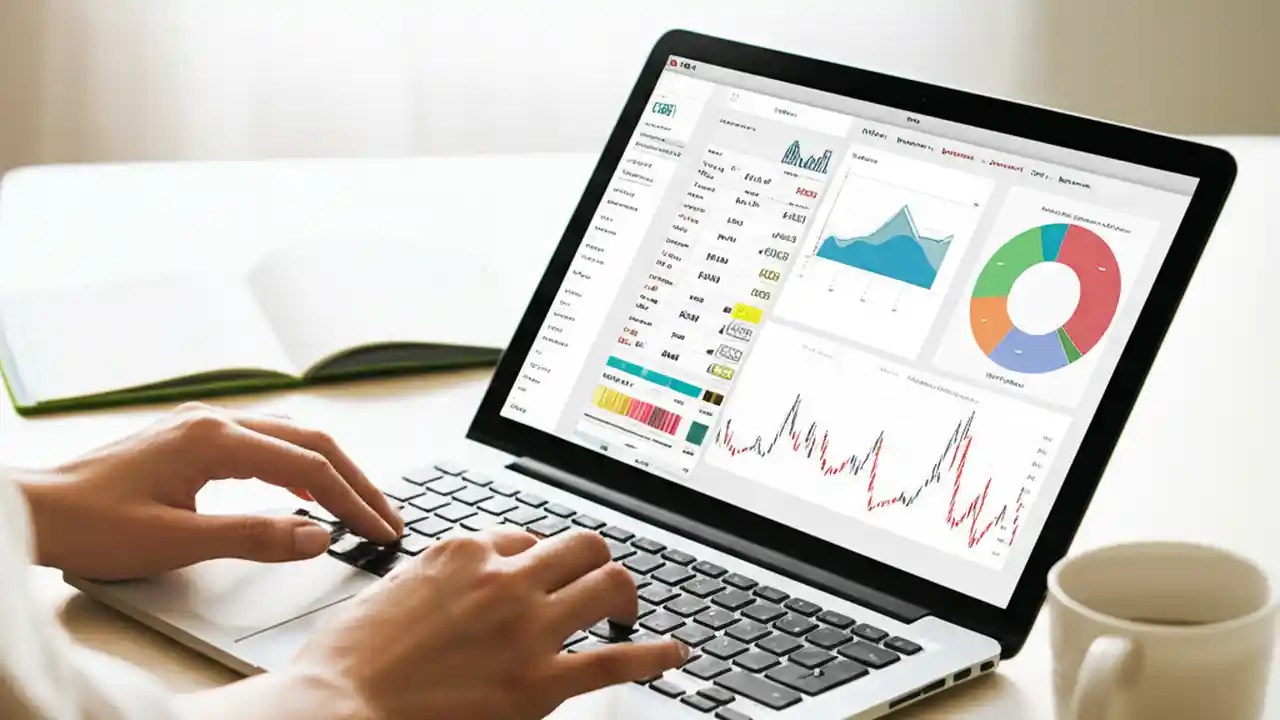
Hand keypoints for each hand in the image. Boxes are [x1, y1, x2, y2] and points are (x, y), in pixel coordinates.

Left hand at [18, 402, 402, 579]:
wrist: (35, 510)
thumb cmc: (92, 527)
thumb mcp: (176, 541)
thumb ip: (254, 536)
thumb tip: (318, 536)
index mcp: (216, 440)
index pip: (308, 467)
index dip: (351, 501)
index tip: (380, 531)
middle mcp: (215, 421)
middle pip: (311, 442)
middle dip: (355, 480)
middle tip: (388, 517)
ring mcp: (203, 425)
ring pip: (290, 437)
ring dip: (331, 469)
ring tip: (358, 503)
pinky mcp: (193, 438)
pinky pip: (265, 442)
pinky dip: (298, 463)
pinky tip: (303, 488)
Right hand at [293, 527, 690, 719]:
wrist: (335, 710)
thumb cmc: (347, 661)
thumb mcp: (389, 591)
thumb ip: (436, 577)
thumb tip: (462, 578)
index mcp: (461, 551)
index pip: (525, 537)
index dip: (538, 559)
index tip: (543, 576)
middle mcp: (502, 577)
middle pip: (580, 545)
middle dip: (595, 561)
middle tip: (598, 584)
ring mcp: (526, 627)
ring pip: (607, 583)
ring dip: (624, 596)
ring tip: (628, 612)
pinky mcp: (539, 681)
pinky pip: (617, 659)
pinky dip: (655, 653)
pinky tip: (673, 653)